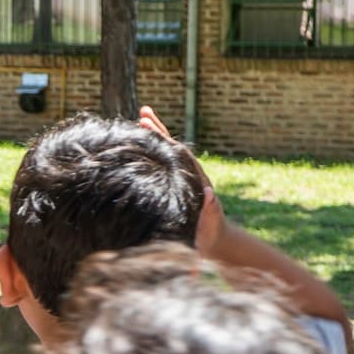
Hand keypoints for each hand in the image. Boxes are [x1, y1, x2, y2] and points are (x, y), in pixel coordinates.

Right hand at [138, 105, 223, 254]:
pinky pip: (161, 166)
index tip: (149, 125)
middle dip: (158, 130)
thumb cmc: (210, 236)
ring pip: (166, 154)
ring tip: (140, 119)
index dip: (164, 139)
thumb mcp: (209, 223)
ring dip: (155, 137)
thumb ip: (210, 209)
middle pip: (172, 147)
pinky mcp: (175, 186)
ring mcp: (181, 179)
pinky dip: (151, 155)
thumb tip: (209, 192)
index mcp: (195, 180)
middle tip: (143, 112)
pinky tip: (138, 149)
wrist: (215, 241)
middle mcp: (189, 175)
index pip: (179, 154)